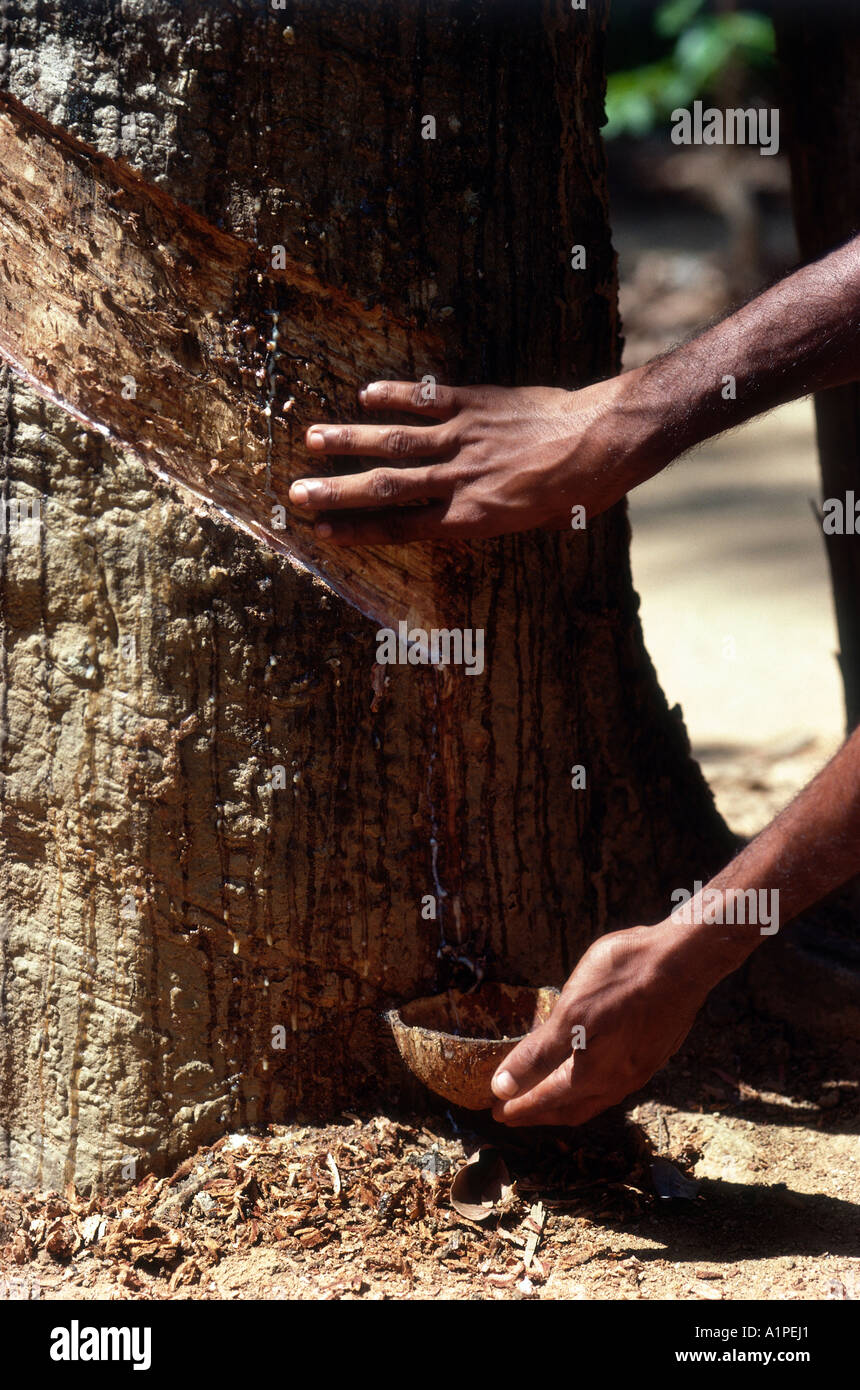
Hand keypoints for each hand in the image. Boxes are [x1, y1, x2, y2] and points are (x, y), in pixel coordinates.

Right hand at [288, 372, 649, 543]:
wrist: (602, 443)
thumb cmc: (578, 493)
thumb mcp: (537, 525)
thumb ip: (495, 520)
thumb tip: (472, 518)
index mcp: (472, 518)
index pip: (402, 527)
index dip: (360, 530)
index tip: (325, 532)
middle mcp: (459, 480)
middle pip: (386, 487)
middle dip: (338, 491)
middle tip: (298, 493)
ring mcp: (464, 439)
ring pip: (396, 442)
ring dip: (352, 440)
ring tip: (313, 439)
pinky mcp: (477, 404)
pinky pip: (429, 400)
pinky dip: (396, 395)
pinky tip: (366, 394)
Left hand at [491, 922, 711, 1126]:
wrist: (685, 959)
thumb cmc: (625, 978)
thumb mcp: (571, 1012)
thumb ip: (538, 1054)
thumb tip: (503, 1087)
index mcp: (597, 1075)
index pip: (548, 1100)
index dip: (519, 1107)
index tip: (495, 1111)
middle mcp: (621, 1080)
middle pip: (572, 1107)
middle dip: (539, 1110)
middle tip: (510, 1110)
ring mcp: (642, 1067)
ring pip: (595, 1096)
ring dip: (565, 1100)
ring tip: (545, 1096)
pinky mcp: (653, 1049)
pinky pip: (614, 1081)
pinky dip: (589, 1085)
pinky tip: (587, 1069)